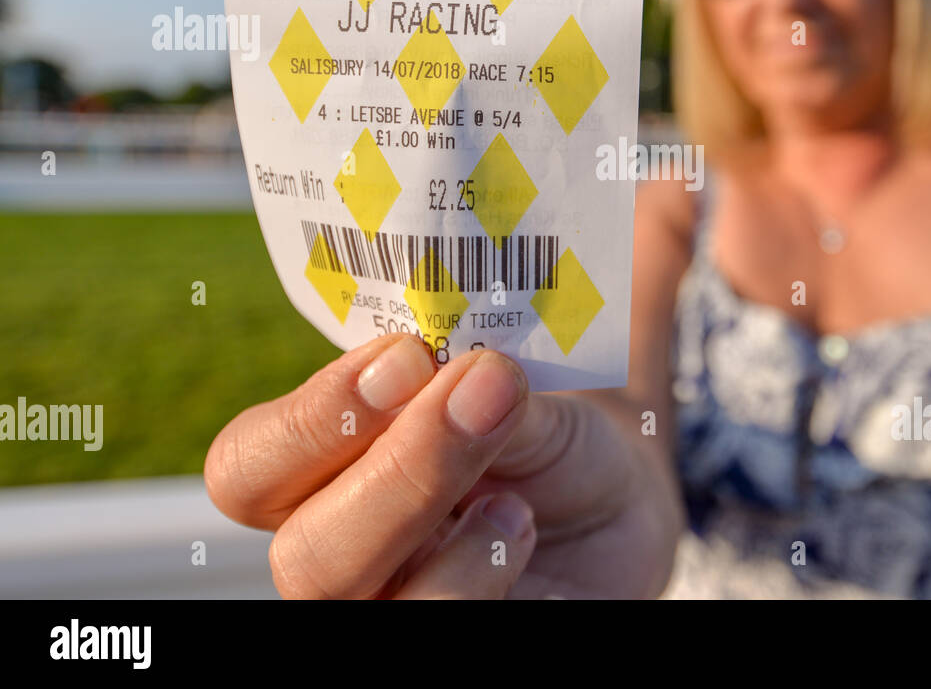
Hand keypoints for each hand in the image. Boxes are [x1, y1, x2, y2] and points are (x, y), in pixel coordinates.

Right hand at [204, 333, 679, 597]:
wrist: (618, 496)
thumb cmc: (541, 438)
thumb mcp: (515, 395)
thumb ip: (473, 387)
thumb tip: (467, 372)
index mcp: (319, 474)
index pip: (246, 466)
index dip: (312, 417)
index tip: (406, 356)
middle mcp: (339, 554)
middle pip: (303, 554)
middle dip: (396, 472)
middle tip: (480, 392)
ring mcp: (396, 606)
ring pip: (364, 606)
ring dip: (444, 538)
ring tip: (510, 495)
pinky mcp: (460, 639)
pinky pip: (444, 633)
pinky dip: (481, 580)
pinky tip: (517, 533)